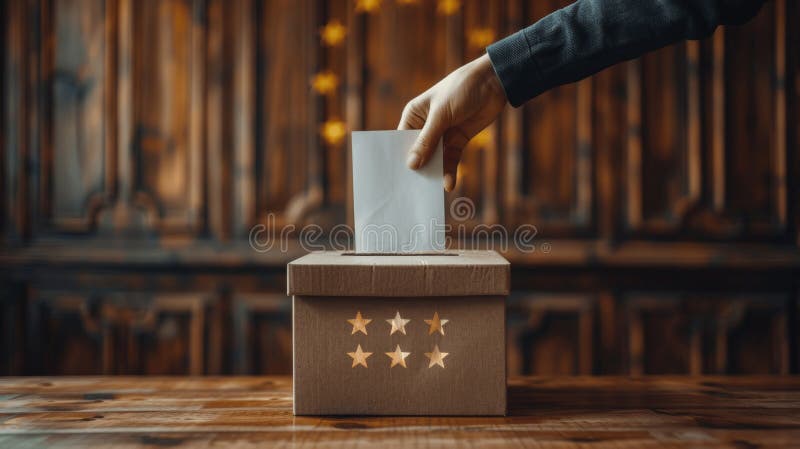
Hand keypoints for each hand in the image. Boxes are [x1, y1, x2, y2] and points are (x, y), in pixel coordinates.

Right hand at [398, 53, 506, 190]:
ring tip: (430, 191)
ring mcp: (442, 135)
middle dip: (417, 169)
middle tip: (413, 190)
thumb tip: (411, 165)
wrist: (493, 83)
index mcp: (414, 115)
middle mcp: (425, 126)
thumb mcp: (441, 115)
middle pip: (418, 153)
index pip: (402, 141)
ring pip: (435, 159)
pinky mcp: (458, 141)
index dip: (399, 158)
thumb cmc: (461, 89)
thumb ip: (427, 140)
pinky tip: (449, 184)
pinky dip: (449, 171)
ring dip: (434, 173)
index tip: (397, 179)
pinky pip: (451, 160)